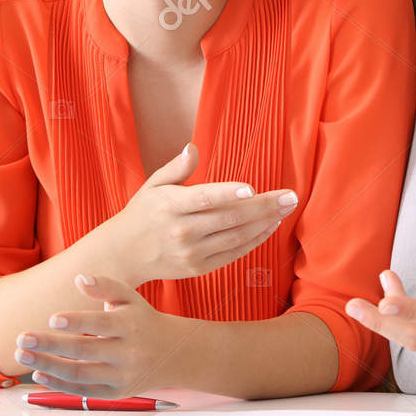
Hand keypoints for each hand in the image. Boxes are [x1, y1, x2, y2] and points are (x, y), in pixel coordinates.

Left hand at [11, 274, 188, 397]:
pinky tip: (38, 372)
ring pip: (79, 374)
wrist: (172, 354)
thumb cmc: (142, 320)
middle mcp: (127, 353)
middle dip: (50, 346)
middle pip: (84, 350)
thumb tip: (79, 279)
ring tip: (21, 355)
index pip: (100, 324)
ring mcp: (121, 376)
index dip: (76, 322)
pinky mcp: (115, 393)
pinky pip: (83, 391)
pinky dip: (58, 384)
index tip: (51, 319)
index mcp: (130, 326)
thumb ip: (105, 285)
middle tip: (21, 338)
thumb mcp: (130, 298)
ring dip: (47, 365)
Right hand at [92, 143, 296, 286]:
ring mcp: (192, 253)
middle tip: (290, 196)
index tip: (251, 188)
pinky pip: (234, 253)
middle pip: (229, 218)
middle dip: (264, 207)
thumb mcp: (152, 185)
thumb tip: (194, 148)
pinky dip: (255, 239)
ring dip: (265, 222)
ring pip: (236, 237)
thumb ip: (176, 167)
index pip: (203, 199)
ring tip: (285, 208)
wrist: (124, 255)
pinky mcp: (200, 268)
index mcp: (169, 206)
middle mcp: (182, 231)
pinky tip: (270, 226)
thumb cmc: (142, 213)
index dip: (227, 194)